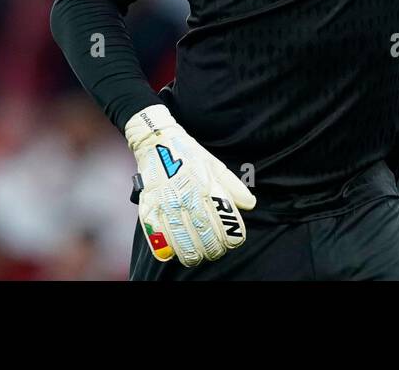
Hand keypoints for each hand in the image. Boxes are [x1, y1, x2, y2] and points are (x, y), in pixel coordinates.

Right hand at [125, 104, 255, 266]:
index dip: (231, 235)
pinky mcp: (148, 207)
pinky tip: (175, 253)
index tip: (234, 241)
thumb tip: (250, 204)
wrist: (156, 142)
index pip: (223, 217)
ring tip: (198, 257)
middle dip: (213, 248)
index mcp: (205, 183)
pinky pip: (157, 235)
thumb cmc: (189, 155)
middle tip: (216, 252)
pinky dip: (167, 248)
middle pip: (203, 231)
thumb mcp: (215, 165)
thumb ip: (233, 186)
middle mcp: (186, 194)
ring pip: (181, 238)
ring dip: (192, 253)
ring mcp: (165, 202)